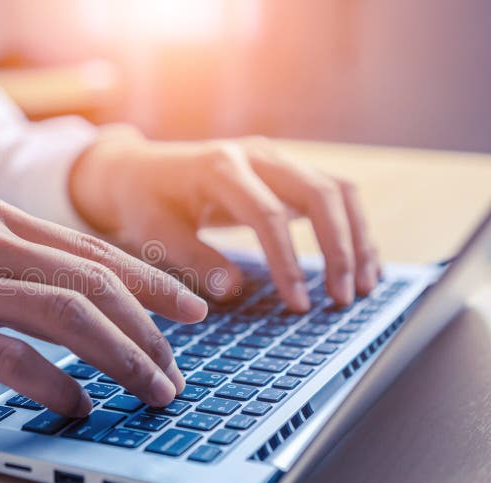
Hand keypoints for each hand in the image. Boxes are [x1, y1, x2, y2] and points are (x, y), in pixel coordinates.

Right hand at [0, 194, 207, 414]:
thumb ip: (4, 264)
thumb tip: (69, 301)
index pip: (91, 250)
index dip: (150, 283)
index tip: (188, 312)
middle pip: (94, 282)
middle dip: (149, 329)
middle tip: (176, 366)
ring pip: (69, 316)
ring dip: (122, 357)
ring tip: (151, 389)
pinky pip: (14, 359)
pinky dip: (57, 386)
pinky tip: (77, 406)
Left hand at [70, 127, 380, 310]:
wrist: (140, 171)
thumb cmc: (146, 204)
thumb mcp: (155, 233)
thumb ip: (194, 259)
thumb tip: (233, 290)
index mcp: (219, 167)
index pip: (267, 215)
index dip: (288, 262)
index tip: (299, 305)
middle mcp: (256, 154)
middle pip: (317, 193)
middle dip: (338, 249)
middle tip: (343, 299)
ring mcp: (276, 158)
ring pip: (336, 189)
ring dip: (357, 237)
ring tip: (364, 287)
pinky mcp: (286, 171)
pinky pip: (333, 193)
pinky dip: (353, 227)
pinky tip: (362, 263)